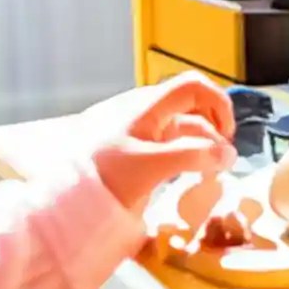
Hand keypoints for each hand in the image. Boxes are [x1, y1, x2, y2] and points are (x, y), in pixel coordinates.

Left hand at [85, 73, 236, 210]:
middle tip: (222, 160)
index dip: (218, 104)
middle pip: (193, 110)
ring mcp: (140, 135)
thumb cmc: (100, 176)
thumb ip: (191, 157)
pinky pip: (170, 149)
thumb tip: (227, 154)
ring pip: (183, 131)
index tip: (227, 136)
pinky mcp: (136, 156)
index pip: (194, 87)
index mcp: (148, 107)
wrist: (61, 201)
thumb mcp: (149, 165)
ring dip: (202, 147)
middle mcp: (146, 115)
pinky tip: (190, 178)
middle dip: (214, 130)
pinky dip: (187, 159)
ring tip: (210, 172)